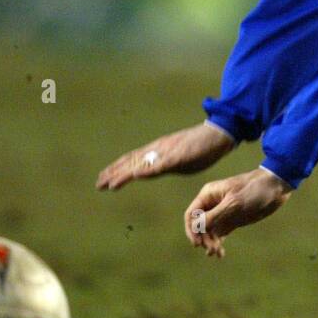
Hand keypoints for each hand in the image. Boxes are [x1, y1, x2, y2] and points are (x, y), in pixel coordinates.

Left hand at [96, 122, 234, 190]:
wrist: (220, 133)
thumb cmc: (202, 146)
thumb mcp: (181, 160)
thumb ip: (166, 166)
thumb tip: (154, 172)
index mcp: (159, 151)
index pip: (134, 160)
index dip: (117, 169)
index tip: (104, 178)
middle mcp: (159, 149)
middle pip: (132, 161)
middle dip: (114, 172)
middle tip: (98, 183)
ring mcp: (168, 152)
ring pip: (142, 164)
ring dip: (124, 174)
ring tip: (108, 183)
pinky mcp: (179, 156)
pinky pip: (161, 165)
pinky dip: (147, 171)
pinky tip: (136, 176)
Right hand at [184, 168, 290, 256]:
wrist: (275, 188)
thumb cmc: (253, 190)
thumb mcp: (234, 203)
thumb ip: (214, 215)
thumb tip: (195, 226)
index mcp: (209, 195)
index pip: (191, 214)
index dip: (191, 230)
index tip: (197, 243)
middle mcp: (212, 204)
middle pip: (199, 226)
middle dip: (203, 238)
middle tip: (212, 249)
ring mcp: (222, 213)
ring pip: (209, 232)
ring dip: (210, 243)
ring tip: (216, 253)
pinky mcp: (232, 221)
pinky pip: (220, 234)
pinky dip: (218, 243)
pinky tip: (220, 253)